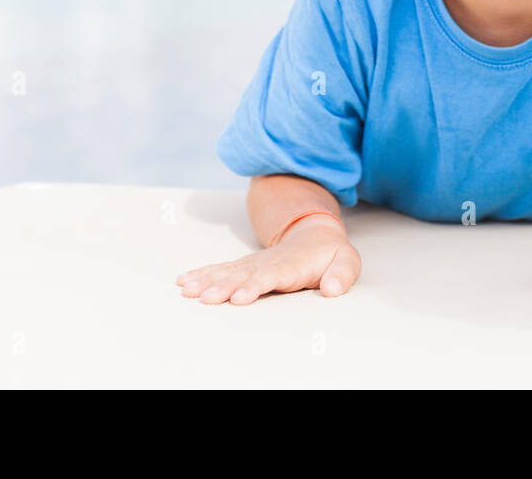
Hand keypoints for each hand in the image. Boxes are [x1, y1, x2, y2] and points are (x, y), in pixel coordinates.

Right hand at [176, 216, 360, 304]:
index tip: (240, 297)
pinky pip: (221, 269)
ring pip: (227, 271)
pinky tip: (184, 281)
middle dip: (224, 287)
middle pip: (243, 275)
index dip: (255, 286)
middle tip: (206, 298)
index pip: (272, 276)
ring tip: (187, 290)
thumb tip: (332, 289)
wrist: (314, 232)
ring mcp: (254, 263)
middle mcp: (268, 262)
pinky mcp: (244, 266)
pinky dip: (202, 274)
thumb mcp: (347, 262)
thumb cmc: (330, 254)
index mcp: (292, 264)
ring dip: (207, 281)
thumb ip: (342, 275)